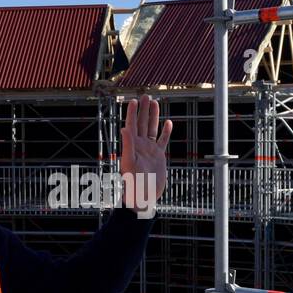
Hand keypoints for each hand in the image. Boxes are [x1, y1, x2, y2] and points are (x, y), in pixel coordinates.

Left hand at [119, 94, 172, 217]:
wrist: (143, 197)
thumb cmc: (133, 184)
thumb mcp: (130, 164)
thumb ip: (127, 146)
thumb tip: (124, 129)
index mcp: (131, 146)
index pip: (131, 125)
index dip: (132, 113)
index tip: (134, 100)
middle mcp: (140, 146)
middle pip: (142, 124)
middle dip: (144, 110)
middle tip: (146, 95)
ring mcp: (150, 150)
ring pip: (152, 129)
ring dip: (153, 116)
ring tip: (155, 103)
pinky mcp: (159, 156)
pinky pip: (162, 141)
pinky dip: (165, 132)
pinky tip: (168, 123)